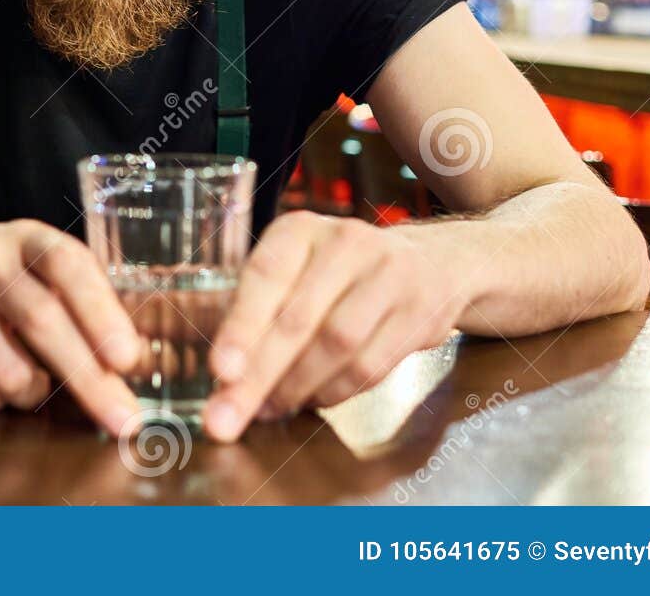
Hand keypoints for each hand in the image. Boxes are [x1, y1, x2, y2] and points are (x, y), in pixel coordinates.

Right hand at [0, 219, 142, 433]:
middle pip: (43, 323)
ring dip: (33, 392)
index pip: (68, 265)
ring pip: (11, 375)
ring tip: (25, 375)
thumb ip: (72, 294)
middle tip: (124, 418)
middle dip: (91, 380)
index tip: (129, 358)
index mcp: (22, 237)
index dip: (101, 312)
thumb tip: (129, 360)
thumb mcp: (25, 259)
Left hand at [203, 212, 465, 441]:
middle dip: (259, 377)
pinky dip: (333, 392)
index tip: (220, 372)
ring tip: (267, 410)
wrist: (429, 263)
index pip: (265, 277)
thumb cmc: (336, 273)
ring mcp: (389, 276)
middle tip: (225, 419)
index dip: (241, 327)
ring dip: (297, 389)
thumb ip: (255, 313)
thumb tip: (222, 380)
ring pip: (337, 346)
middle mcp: (346, 243)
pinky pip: (370, 367)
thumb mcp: (292, 270)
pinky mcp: (420, 312)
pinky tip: (309, 400)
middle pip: (299, 320)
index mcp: (299, 229)